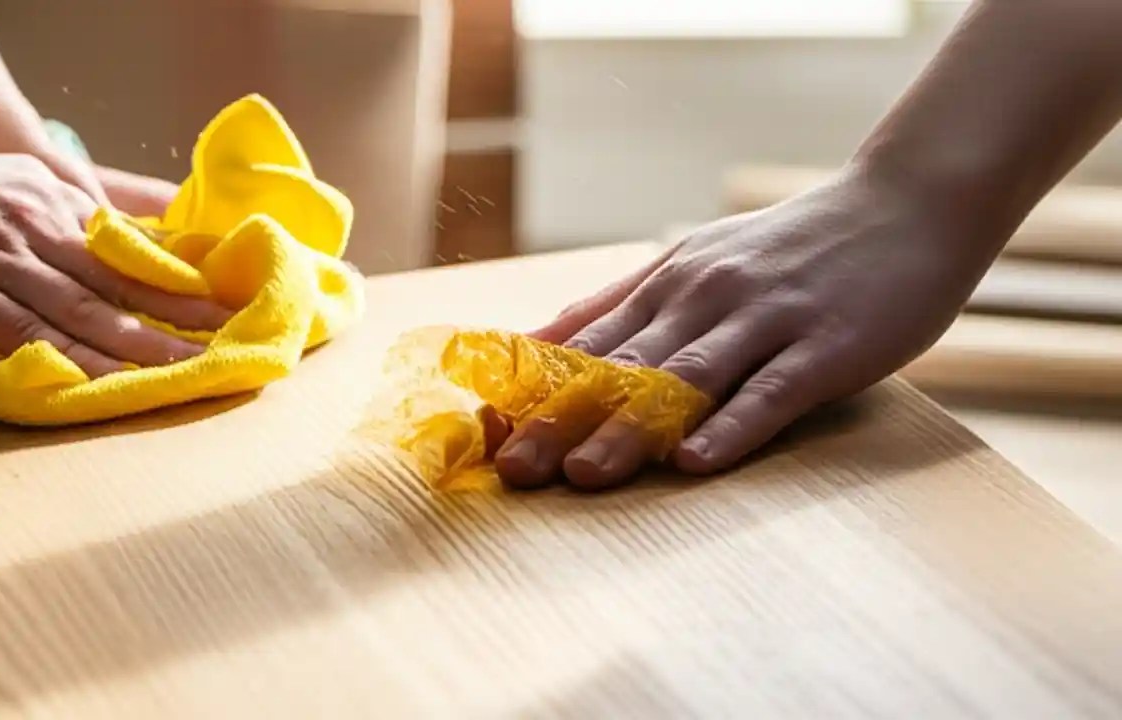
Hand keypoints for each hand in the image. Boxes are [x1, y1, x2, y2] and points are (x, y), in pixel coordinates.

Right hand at [0, 133, 231, 377]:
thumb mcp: (16, 177)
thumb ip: (70, 208)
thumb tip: (127, 240)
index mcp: (54, 199)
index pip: (129, 247)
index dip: (179, 279)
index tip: (226, 302)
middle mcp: (37, 226)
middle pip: (119, 279)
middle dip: (180, 312)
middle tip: (230, 336)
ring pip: (83, 308)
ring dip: (140, 342)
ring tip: (188, 365)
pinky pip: (25, 332)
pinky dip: (71, 357)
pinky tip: (108, 379)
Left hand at [499, 166, 1000, 489]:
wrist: (904, 203)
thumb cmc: (788, 248)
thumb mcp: (695, 259)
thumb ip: (623, 303)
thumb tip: (540, 343)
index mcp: (669, 282)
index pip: (587, 343)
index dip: (536, 391)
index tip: (489, 434)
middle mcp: (707, 296)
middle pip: (623, 366)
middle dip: (564, 419)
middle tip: (517, 470)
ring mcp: (767, 318)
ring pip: (687, 379)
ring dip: (633, 426)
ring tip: (587, 473)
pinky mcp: (827, 345)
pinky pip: (773, 390)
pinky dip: (734, 424)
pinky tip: (699, 460)